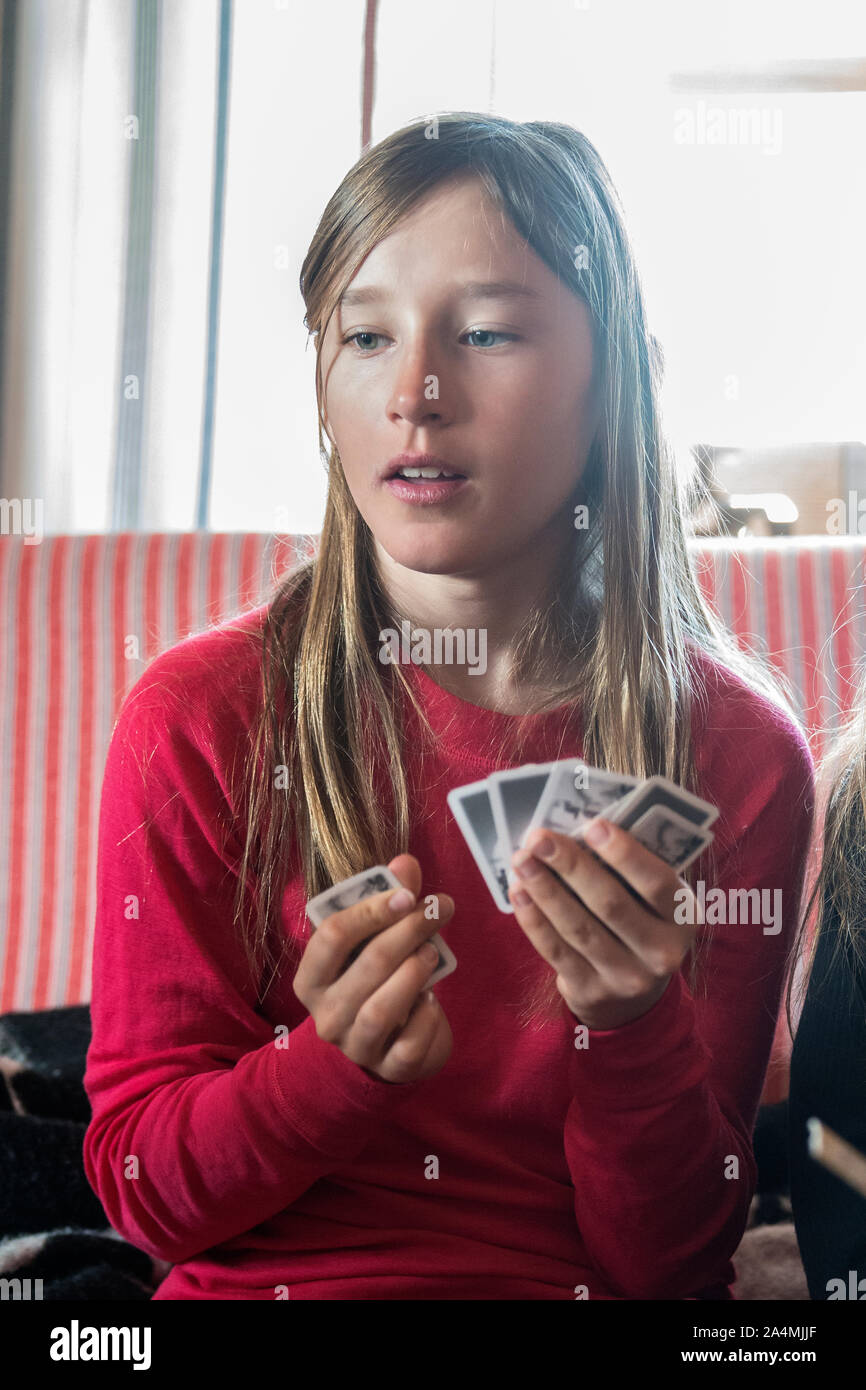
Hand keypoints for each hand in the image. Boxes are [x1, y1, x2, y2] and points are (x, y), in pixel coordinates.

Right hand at [293, 854, 452, 1083]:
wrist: (388, 1046)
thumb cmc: (376, 982)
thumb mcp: (375, 942)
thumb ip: (390, 901)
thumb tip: (406, 863)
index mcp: (311, 978)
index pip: (332, 936)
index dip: (372, 910)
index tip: (407, 894)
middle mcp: (325, 1015)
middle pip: (366, 966)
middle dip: (407, 931)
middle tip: (439, 909)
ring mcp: (355, 1046)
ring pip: (380, 1009)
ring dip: (413, 974)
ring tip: (432, 952)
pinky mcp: (388, 1069)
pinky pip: (408, 1045)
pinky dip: (426, 1019)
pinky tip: (434, 999)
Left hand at [508, 819, 697, 1029]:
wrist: (631, 999)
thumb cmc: (638, 926)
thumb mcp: (653, 903)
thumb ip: (630, 873)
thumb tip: (579, 828)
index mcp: (683, 918)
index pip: (657, 883)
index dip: (626, 854)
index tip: (593, 825)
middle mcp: (661, 952)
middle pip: (610, 903)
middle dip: (571, 866)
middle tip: (539, 838)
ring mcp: (625, 977)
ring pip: (578, 928)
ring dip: (545, 889)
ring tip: (522, 860)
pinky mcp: (590, 991)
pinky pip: (556, 951)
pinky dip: (534, 919)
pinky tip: (519, 892)